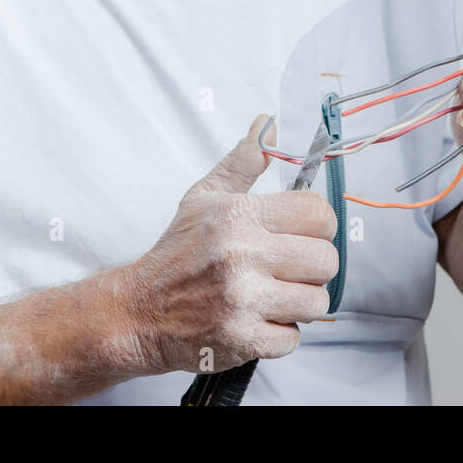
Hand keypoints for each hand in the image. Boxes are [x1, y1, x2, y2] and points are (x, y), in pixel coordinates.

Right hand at [127, 115, 338, 373]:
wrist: (136, 312)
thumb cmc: (176, 253)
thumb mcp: (204, 197)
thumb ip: (243, 160)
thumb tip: (268, 123)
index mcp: (238, 216)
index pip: (318, 213)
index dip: (320, 225)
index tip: (305, 233)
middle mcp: (241, 256)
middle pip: (326, 260)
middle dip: (313, 266)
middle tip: (289, 268)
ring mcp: (242, 301)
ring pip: (316, 301)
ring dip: (300, 302)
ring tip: (275, 295)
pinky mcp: (242, 339)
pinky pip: (294, 338)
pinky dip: (280, 333)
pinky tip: (258, 319)